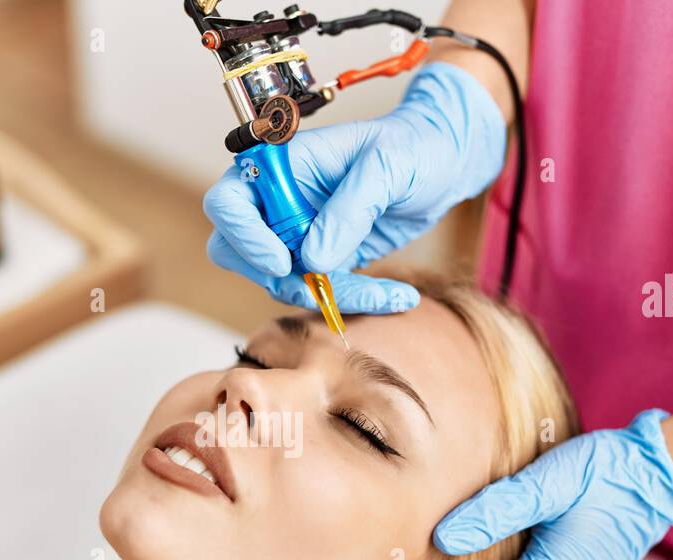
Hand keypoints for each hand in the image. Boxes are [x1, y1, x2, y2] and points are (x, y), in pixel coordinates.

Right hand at [203, 62, 506, 314]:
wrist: (443, 164)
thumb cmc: (414, 146)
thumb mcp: (388, 165)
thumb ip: (350, 208)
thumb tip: (313, 260)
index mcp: (281, 164)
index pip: (228, 202)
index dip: (243, 236)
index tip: (282, 261)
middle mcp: (279, 200)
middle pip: (235, 250)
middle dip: (273, 276)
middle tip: (319, 284)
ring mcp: (296, 232)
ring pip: (279, 281)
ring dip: (326, 295)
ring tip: (387, 293)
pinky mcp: (321, 259)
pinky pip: (317, 291)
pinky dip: (352, 300)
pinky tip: (395, 296)